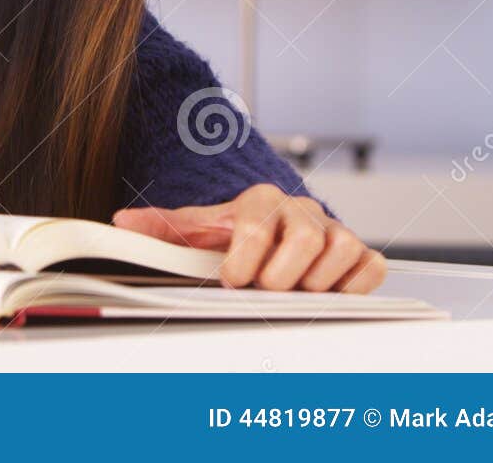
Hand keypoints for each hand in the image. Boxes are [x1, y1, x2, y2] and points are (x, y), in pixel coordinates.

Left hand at [111, 183, 386, 292]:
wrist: (269, 230)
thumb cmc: (233, 235)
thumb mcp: (196, 230)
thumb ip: (164, 228)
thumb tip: (122, 222)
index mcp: (259, 201)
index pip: (255, 224)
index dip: (243, 257)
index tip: (233, 279)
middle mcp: (299, 211)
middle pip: (304, 237)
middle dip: (281, 272)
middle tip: (264, 287)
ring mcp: (333, 230)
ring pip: (342, 249)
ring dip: (316, 280)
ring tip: (292, 289)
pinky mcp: (359, 253)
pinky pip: (371, 265)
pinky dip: (354, 284)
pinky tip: (329, 291)